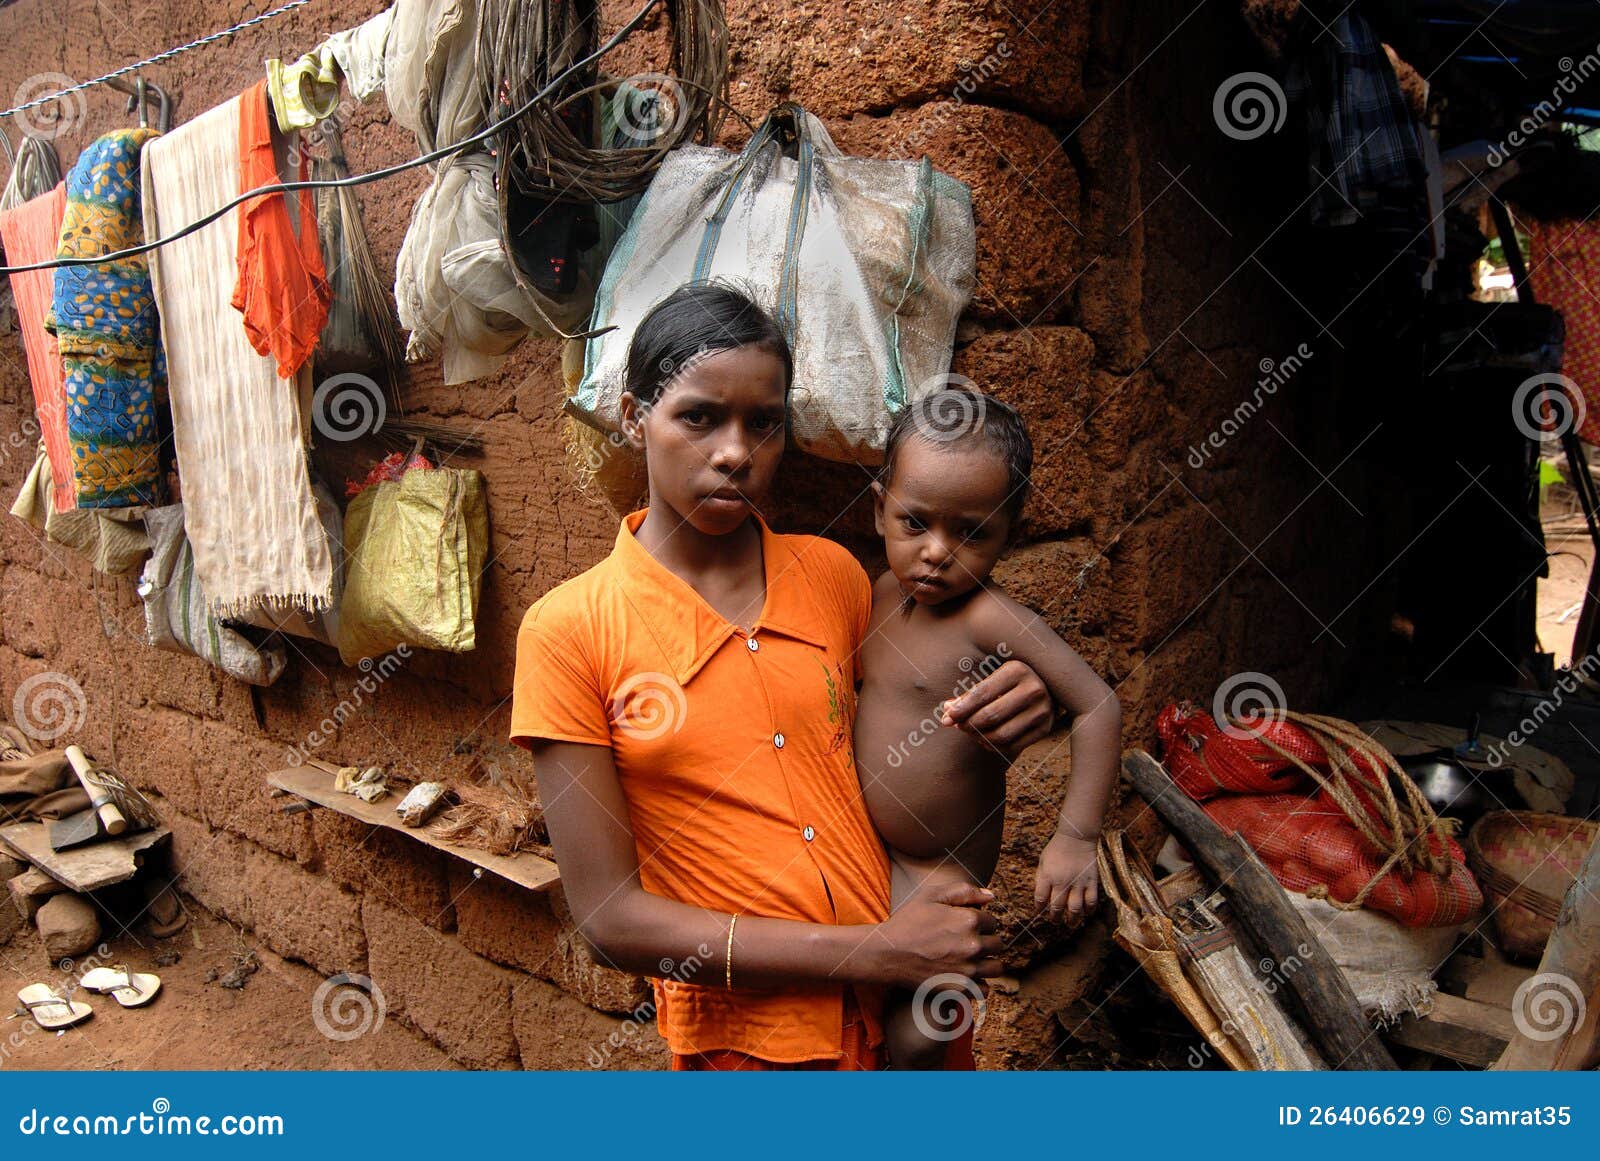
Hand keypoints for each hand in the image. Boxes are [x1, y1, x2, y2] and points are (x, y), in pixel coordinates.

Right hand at [869, 883, 1003, 987]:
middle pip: (997, 944)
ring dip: (988, 962)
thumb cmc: (908, 922)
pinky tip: (966, 976)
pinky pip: (985, 989)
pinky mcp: (960, 989)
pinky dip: (979, 984)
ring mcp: (968, 970)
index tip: (965, 926)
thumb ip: (964, 891)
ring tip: (972, 959)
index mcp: (969, 920)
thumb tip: (991, 896)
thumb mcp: (931, 895)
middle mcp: (973, 946)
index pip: (992, 921)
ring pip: (997, 967)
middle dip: (986, 941)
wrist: (887, 953)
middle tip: (967, 942)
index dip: (980, 922)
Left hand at [940, 659, 1054, 755]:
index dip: (961, 709)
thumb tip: (946, 711)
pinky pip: (1013, 746)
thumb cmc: (1011, 681)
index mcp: (1017, 670)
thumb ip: (970, 694)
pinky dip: (993, 746)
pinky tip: (984, 740)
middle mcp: (1034, 689)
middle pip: (990, 716)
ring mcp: (1043, 710)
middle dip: (968, 724)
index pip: (982, 694)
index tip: (946, 717)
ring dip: (979, 738)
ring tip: (969, 732)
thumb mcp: (993, 678)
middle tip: (957, 726)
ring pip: (1001, 735)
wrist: (1048, 685)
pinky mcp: (1046, 729)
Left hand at [1035, 833, 1100, 922]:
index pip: (1040, 899)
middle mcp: (1062, 882)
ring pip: (1075, 909)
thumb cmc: (1057, 849)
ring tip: (1070, 923)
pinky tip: (1086, 913)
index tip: (1041, 912)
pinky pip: (1091, 902)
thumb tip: (1040, 898)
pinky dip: (1089, 911)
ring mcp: (1078, 883)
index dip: (1039, 909)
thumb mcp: (1042, 861)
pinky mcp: (1091, 882)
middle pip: (1057, 908)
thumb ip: (1040, 879)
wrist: (1077, 837)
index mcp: (1047, 876)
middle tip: (1055, 921)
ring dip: (1072, 920)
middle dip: (1055, 918)